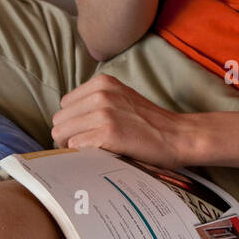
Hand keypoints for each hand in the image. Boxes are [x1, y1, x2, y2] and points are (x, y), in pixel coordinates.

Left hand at [51, 75, 195, 167]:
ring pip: (61, 133)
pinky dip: (82, 155)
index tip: (86, 133)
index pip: (65, 104)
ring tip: (91, 152)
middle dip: (68, 136)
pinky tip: (99, 156)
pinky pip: (75, 146)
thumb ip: (97, 102)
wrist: (179, 136)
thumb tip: (68, 121)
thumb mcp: (122, 99)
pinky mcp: (108, 133)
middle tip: (87, 147)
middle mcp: (101, 93)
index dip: (72, 122)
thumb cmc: (151, 123)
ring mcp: (104, 112)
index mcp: (103, 82)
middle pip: (59, 119)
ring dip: (72, 147)